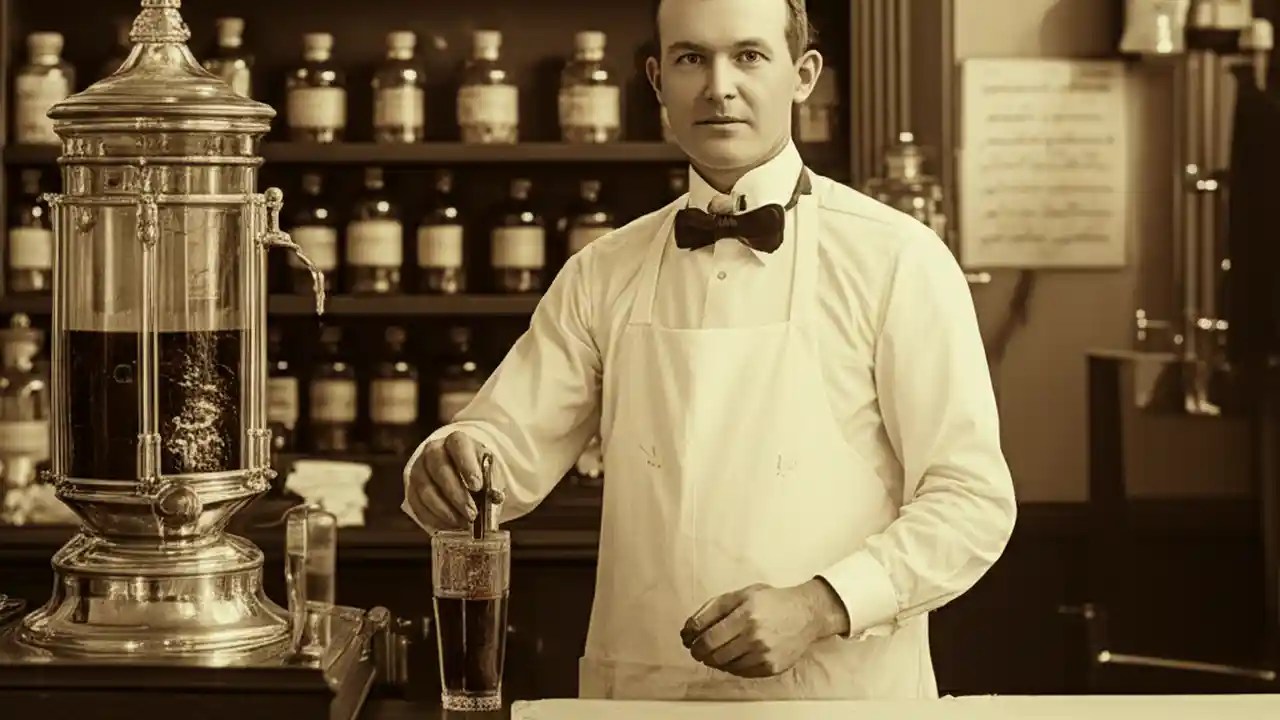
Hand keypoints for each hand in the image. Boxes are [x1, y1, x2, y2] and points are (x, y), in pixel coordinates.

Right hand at [404, 431, 489, 529]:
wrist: (458, 470)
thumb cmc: (477, 469)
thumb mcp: (489, 470)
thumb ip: (493, 481)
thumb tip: (496, 497)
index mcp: (456, 441)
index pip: (458, 446)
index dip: (466, 466)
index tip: (477, 486)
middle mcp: (433, 451)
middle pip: (439, 470)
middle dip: (456, 495)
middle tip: (472, 514)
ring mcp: (419, 468)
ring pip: (426, 489)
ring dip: (445, 510)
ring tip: (462, 522)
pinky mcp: (411, 487)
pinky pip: (417, 504)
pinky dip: (433, 517)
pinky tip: (448, 525)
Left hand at [681, 583, 825, 677]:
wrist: (806, 615)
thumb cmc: (771, 601)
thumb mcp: (742, 594)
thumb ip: (714, 607)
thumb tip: (689, 628)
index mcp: (745, 612)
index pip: (706, 634)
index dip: (691, 638)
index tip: (686, 638)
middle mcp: (754, 634)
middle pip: (712, 652)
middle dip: (698, 651)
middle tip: (697, 648)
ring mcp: (763, 653)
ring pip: (724, 664)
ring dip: (713, 659)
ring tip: (715, 651)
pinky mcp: (770, 667)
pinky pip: (740, 672)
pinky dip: (730, 666)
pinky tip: (732, 656)